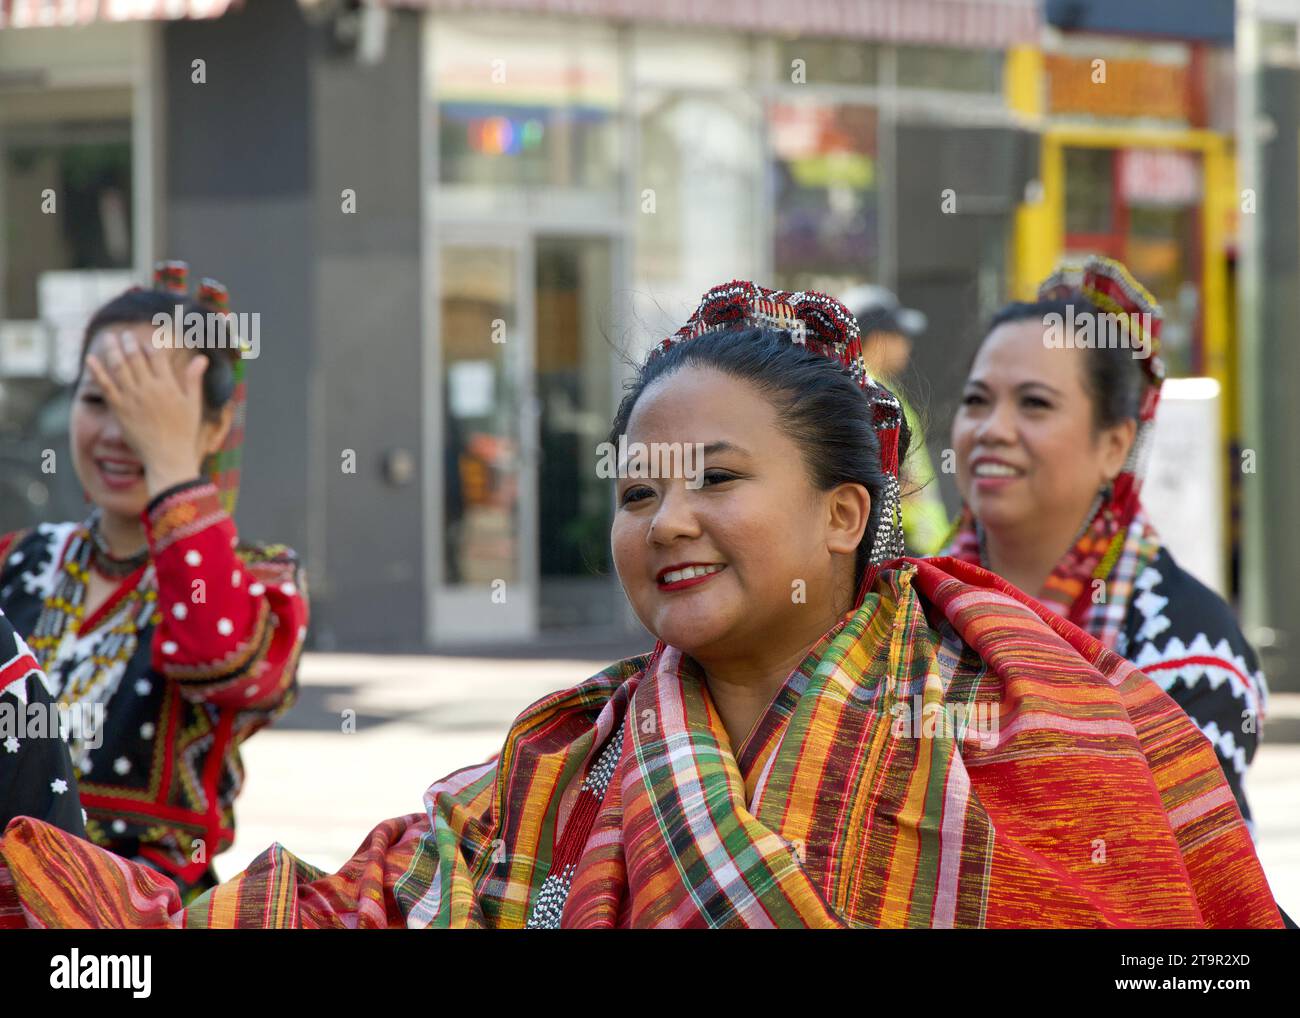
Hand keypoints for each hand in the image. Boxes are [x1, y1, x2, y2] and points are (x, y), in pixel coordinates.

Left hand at [85, 329, 208, 496]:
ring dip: (113, 349)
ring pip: (119, 367)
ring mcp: (132, 398)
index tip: (148, 338)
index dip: (152, 344)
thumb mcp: (193, 404)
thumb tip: (202, 358)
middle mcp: (149, 388)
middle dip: (130, 343)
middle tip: (125, 334)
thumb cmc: (183, 433)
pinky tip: (90, 359)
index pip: (157, 356)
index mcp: (168, 385)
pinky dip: (96, 370)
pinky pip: (104, 385)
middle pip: (136, 357)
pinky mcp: (119, 409)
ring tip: (110, 338)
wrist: (168, 457)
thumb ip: (194, 379)